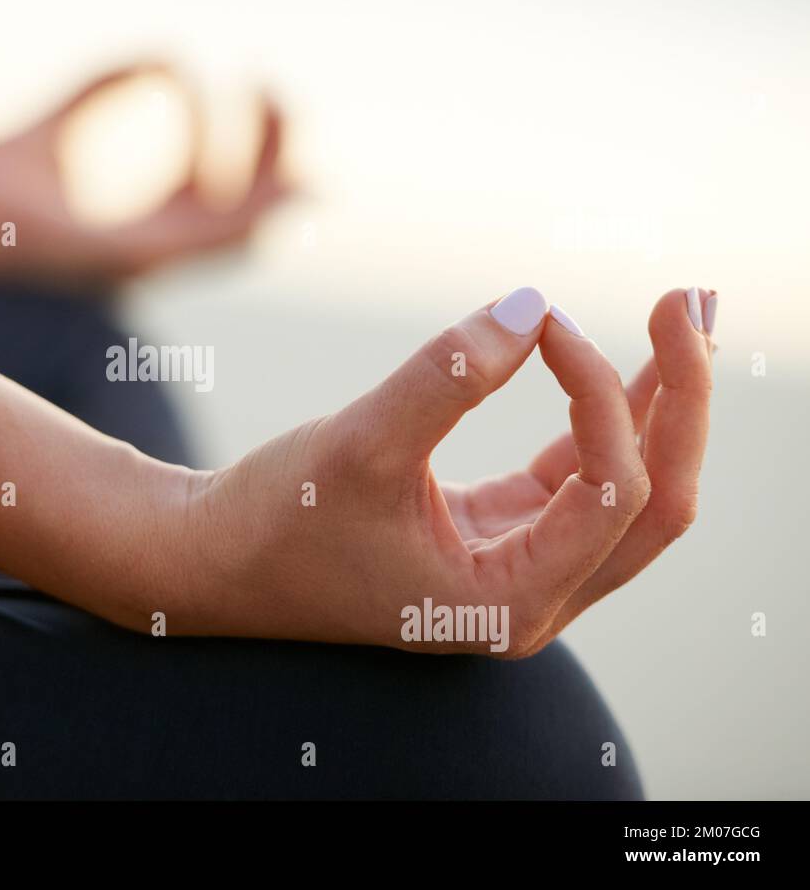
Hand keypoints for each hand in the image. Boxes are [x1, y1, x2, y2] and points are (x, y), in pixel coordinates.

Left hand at [0, 63, 289, 283]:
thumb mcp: (59, 125)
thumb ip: (106, 88)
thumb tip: (164, 53)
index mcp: (135, 232)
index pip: (200, 184)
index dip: (208, 124)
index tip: (192, 70)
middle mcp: (149, 255)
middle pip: (236, 210)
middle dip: (266, 151)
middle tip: (273, 88)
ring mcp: (145, 264)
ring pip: (238, 226)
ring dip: (266, 167)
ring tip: (273, 99)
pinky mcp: (133, 261)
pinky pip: (210, 233)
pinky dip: (240, 195)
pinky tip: (256, 158)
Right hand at [171, 287, 713, 655]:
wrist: (215, 558)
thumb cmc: (275, 519)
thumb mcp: (356, 445)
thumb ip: (445, 377)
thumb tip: (532, 303)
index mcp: (508, 601)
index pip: (611, 493)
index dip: (602, 395)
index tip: (542, 323)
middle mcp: (530, 596)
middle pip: (654, 502)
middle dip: (680, 400)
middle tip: (688, 300)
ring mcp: (518, 566)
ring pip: (625, 488)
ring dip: (657, 403)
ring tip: (682, 314)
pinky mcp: (496, 532)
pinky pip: (576, 475)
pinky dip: (600, 415)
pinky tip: (619, 359)